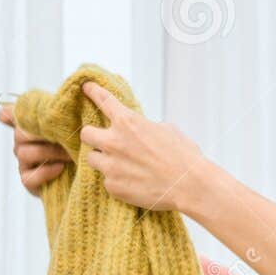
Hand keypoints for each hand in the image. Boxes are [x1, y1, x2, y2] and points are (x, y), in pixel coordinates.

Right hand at [0, 105, 68, 195]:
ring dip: (49, 152)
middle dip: (41, 134)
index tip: (6, 113)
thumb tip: (44, 101)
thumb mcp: (68, 126)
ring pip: (25, 153)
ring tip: (68, 154)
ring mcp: (24, 163)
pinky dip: (46, 171)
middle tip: (65, 136)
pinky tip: (61, 167)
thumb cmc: (73, 146)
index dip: (10, 114)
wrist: (81, 173)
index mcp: (29, 127)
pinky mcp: (28, 181)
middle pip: (19, 134)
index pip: (12, 116)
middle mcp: (22, 144)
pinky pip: (31, 176)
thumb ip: (56, 113)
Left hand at [74, 79, 206, 212]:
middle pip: (86, 133)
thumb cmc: (183, 156)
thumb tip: (139, 131)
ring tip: (121, 165)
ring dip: (103, 159)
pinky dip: (116, 180)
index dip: (92, 91)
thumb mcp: (166, 129)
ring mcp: (111, 166)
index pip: (103, 100)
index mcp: (128, 122)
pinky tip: (132, 181)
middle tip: (103, 141)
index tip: (86, 88)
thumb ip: (144, 127)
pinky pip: (106, 180)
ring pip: (92, 159)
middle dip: (93, 136)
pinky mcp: (113, 186)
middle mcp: (114, 142)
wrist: (189, 185)